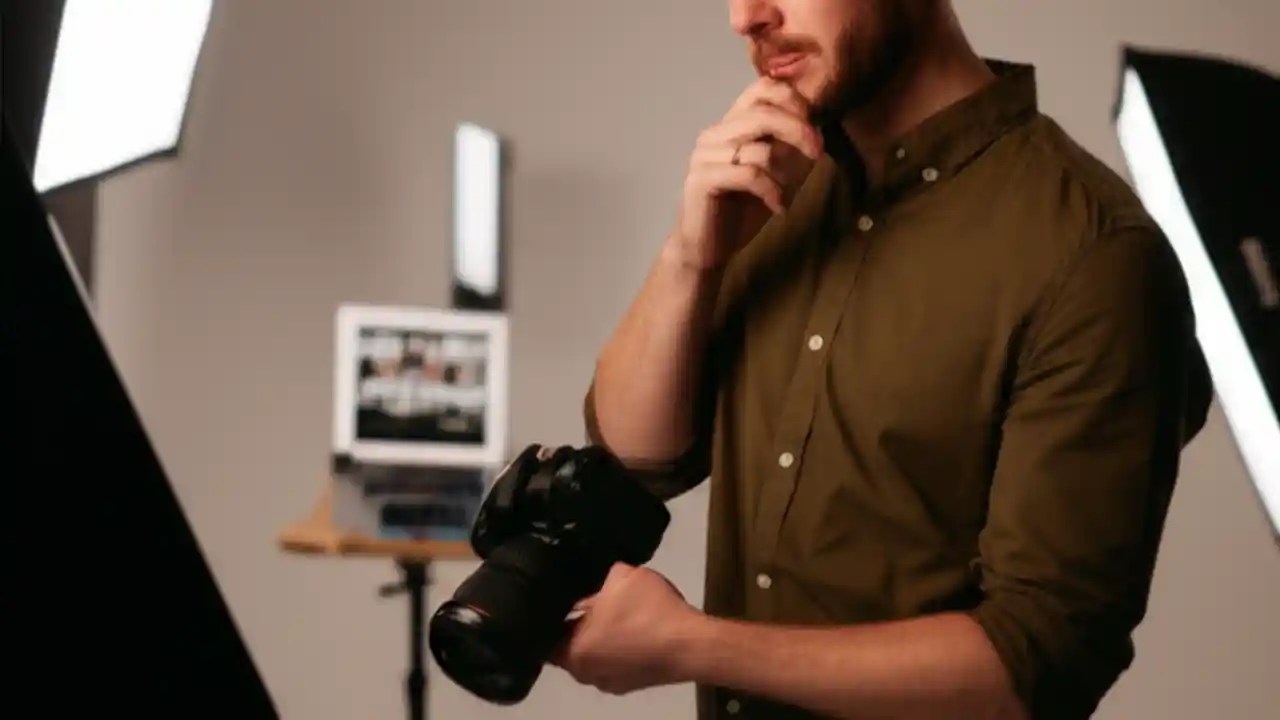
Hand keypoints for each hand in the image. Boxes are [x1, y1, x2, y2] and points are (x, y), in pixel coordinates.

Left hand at [550, 562, 703, 695]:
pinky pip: (617, 662)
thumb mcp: (622, 576)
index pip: (547, 635)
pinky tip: (637, 629)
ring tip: (619, 614)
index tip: (562, 599)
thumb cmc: (649, 612)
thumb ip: (601, 580)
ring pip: (596, 654)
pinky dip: (621, 648)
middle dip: (580, 625)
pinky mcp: (633, 685)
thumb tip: (598, 589)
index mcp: (573, 652)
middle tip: (593, 601)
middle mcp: (586, 674)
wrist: (691, 645)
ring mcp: (610, 683)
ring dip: (603, 637)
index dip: (553, 614)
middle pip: (572, 645)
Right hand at [667, 77, 823, 269]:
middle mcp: (715, 134)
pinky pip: (749, 175)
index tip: (815, 129)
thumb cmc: (741, 211)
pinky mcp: (702, 179)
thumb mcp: (778, 175)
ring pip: (759, 148)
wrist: (708, 249)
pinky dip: (771, 191)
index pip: (762, 88)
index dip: (794, 100)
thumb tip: (818, 127)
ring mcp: (705, 155)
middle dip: (798, 131)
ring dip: (782, 174)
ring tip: (784, 195)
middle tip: (817, 154)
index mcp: (731, 126)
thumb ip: (792, 150)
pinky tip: (777, 207)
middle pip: (763, 112)